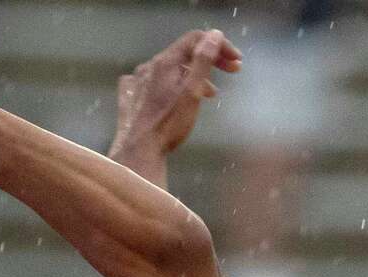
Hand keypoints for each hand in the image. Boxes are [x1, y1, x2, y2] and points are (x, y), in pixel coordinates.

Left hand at [111, 29, 241, 157]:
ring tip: (210, 93)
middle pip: (184, 54)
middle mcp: (149, 66)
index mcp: (165, 61)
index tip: (236, 61)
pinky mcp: (131, 97)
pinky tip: (173, 95)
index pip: (195, 39)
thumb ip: (204, 61)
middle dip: (211, 60)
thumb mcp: (192, 91)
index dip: (219, 45)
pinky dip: (172, 85)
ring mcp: (138, 81)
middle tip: (232, 72)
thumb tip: (215, 34)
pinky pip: (153, 82)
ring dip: (194, 76)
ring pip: (171, 70)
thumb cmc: (169, 123)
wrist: (139, 151)